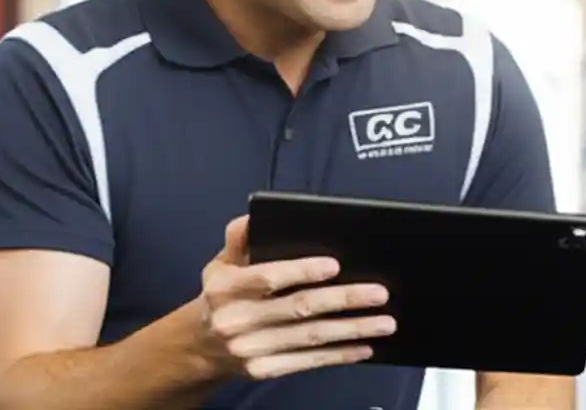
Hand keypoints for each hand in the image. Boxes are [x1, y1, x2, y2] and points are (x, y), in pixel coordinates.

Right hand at [194, 215, 395, 379]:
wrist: (200, 347)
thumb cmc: (222, 296)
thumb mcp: (221, 264)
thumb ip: (239, 239)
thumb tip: (254, 214)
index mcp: (226, 289)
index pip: (268, 278)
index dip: (302, 271)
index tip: (336, 265)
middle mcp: (236, 321)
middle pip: (299, 308)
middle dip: (344, 300)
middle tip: (380, 293)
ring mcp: (251, 349)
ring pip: (310, 337)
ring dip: (352, 330)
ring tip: (385, 322)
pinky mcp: (263, 371)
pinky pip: (308, 362)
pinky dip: (339, 355)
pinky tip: (365, 348)